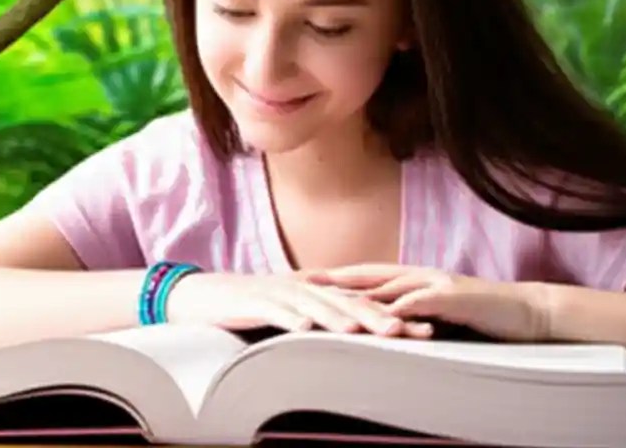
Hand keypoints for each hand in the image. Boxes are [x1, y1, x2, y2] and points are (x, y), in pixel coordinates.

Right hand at [163, 271, 432, 337]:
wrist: (201, 296)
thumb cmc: (248, 309)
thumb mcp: (291, 314)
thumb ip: (321, 320)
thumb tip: (358, 335)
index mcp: (315, 293)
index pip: (360, 304)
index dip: (392, 315)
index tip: (424, 329)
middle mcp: (302, 289)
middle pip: (345, 301)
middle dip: (378, 316)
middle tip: (409, 330)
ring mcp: (277, 293)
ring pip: (315, 304)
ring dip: (339, 316)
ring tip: (364, 329)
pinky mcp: (252, 301)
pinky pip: (274, 309)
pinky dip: (289, 317)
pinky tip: (303, 327)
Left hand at [304, 264, 552, 341]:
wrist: (526, 313)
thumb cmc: (482, 317)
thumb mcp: (439, 315)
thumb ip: (411, 316)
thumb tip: (383, 325)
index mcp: (416, 279)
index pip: (369, 275)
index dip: (338, 277)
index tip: (307, 280)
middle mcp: (422, 276)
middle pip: (370, 274)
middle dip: (336, 278)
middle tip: (303, 281)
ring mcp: (437, 284)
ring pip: (390, 286)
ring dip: (358, 291)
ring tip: (328, 295)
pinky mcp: (454, 297)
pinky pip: (420, 301)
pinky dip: (397, 306)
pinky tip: (378, 314)